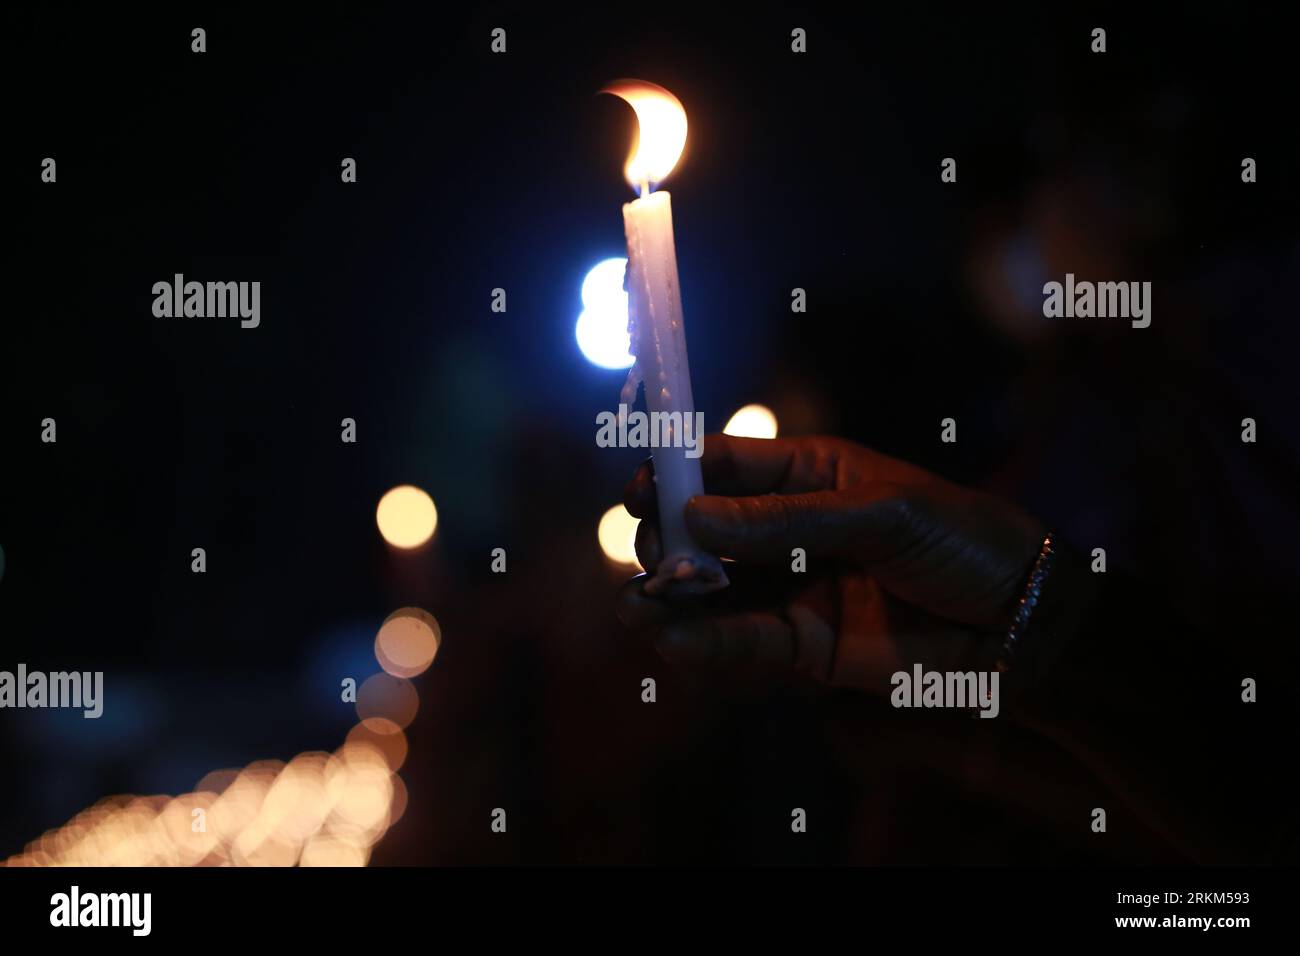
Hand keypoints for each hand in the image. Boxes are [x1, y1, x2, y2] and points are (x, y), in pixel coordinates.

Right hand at [618, 434, 1045, 692]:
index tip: (640, 491)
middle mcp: (788, 529)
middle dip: (668, 540)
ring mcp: (791, 587)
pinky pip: (742, 640)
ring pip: (713, 590)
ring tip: (637, 605)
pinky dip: (704, 642)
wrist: (1020, 622)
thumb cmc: (961, 539)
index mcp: (808, 474)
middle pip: (705, 529)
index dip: (677, 474)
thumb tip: (695, 518)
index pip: (726, 465)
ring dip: (670, 596)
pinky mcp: (802, 645)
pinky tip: (671, 640)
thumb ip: (786, 519)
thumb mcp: (881, 514)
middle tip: (652, 555)